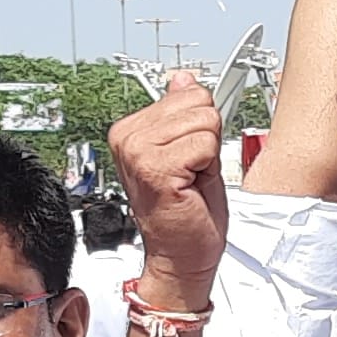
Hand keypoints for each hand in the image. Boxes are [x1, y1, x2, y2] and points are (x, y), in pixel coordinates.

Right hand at [106, 80, 230, 302]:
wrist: (181, 256)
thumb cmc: (185, 213)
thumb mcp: (188, 151)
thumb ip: (182, 113)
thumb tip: (182, 80)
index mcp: (131, 129)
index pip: (189, 93)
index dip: (202, 126)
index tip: (188, 156)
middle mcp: (129, 137)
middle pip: (199, 103)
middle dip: (206, 139)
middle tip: (191, 171)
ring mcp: (138, 152)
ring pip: (205, 122)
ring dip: (207, 155)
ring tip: (190, 179)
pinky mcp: (155, 168)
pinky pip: (205, 144)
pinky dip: (207, 167)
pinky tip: (190, 186)